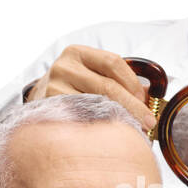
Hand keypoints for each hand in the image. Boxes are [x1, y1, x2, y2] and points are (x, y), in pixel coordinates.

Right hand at [25, 45, 157, 130]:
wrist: (39, 99)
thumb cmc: (73, 86)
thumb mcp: (91, 73)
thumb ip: (116, 78)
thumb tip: (148, 96)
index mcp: (77, 53)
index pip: (113, 62)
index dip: (133, 82)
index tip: (146, 100)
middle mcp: (63, 67)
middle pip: (107, 86)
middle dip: (132, 106)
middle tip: (148, 122)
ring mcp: (54, 88)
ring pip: (96, 105)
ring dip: (118, 119)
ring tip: (132, 129)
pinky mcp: (50, 109)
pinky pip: (82, 120)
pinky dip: (99, 127)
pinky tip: (109, 134)